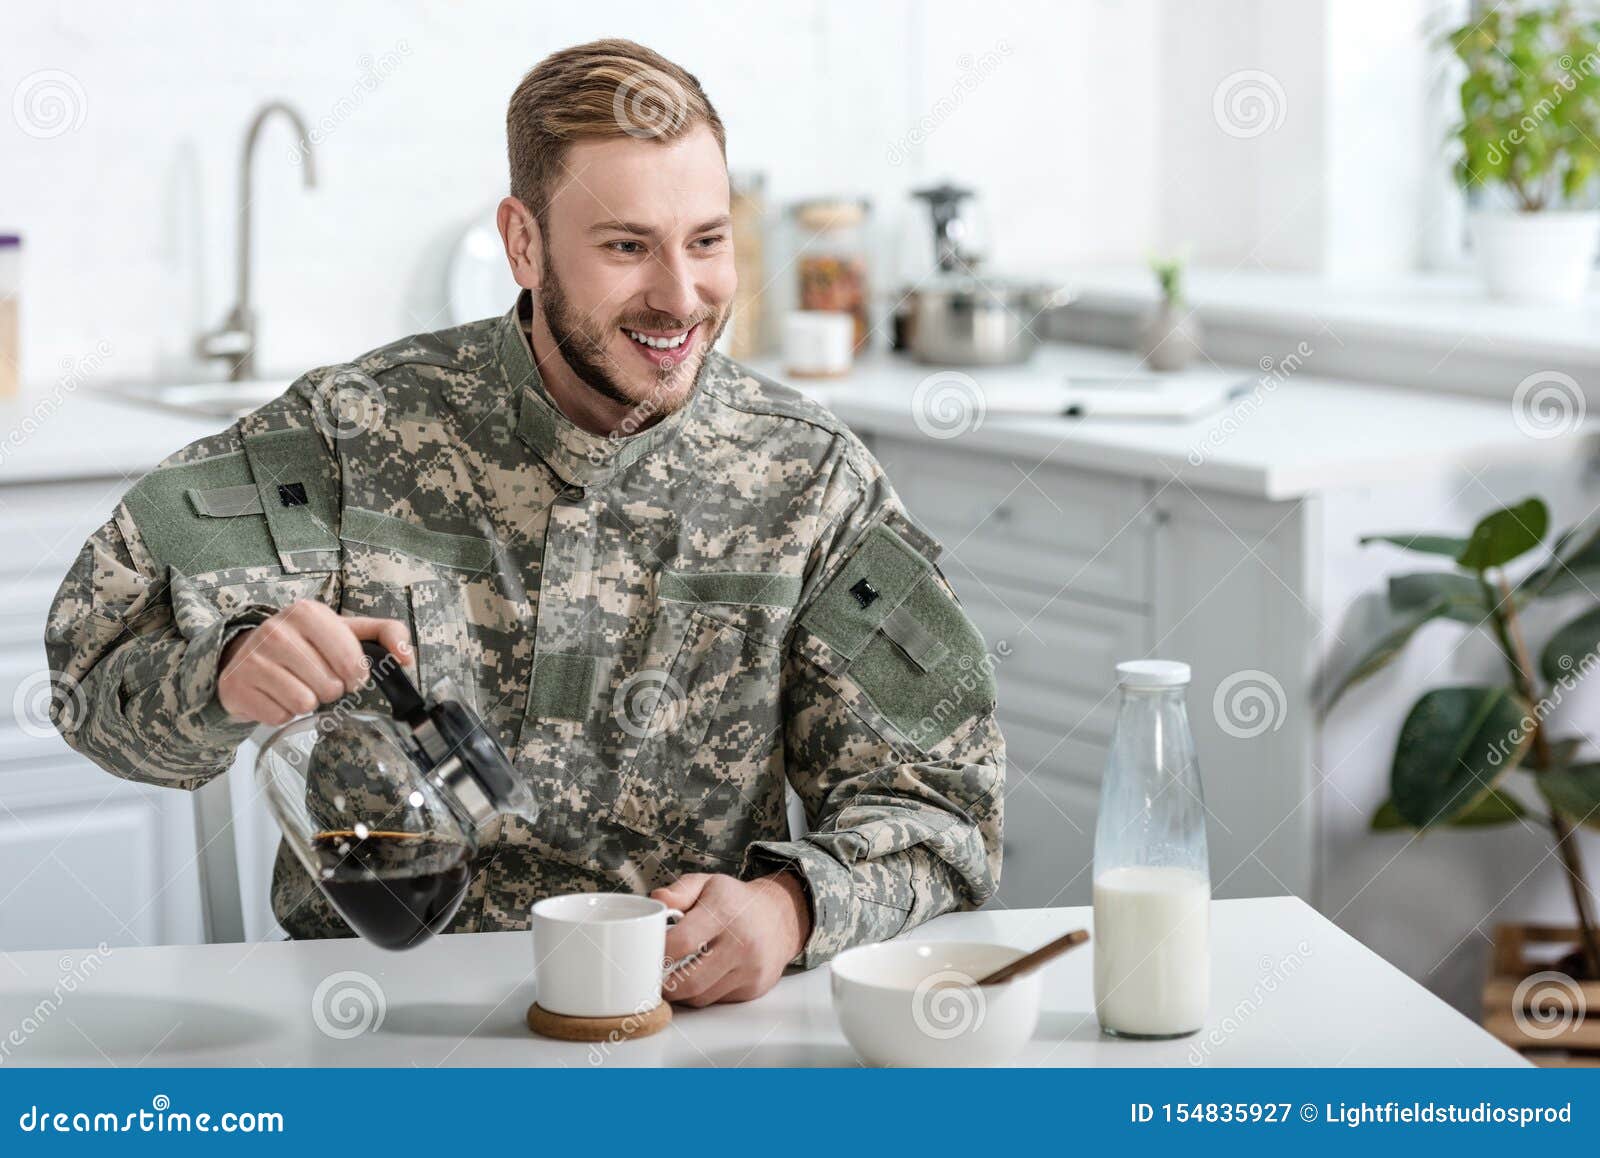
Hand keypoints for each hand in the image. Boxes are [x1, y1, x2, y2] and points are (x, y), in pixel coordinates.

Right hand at [217, 600, 411, 725]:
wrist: (245, 653)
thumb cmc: (305, 643)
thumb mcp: (346, 630)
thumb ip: (386, 633)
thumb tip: (407, 657)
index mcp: (307, 612)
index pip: (352, 660)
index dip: (357, 675)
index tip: (349, 673)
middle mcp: (276, 631)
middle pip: (329, 686)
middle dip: (330, 688)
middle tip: (318, 678)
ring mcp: (252, 658)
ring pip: (304, 703)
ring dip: (308, 702)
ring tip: (297, 685)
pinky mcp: (236, 686)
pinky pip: (280, 716)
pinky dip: (284, 712)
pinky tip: (276, 695)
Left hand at [650, 870, 811, 1006]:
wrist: (779, 918)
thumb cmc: (736, 901)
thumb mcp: (708, 884)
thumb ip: (679, 891)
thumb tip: (657, 899)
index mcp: (725, 912)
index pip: (682, 943)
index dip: (658, 952)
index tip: (648, 952)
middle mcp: (742, 943)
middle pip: (689, 981)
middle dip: (664, 983)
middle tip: (654, 975)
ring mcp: (750, 969)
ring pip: (700, 997)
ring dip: (682, 991)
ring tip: (675, 975)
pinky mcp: (754, 988)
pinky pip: (717, 1000)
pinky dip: (703, 993)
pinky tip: (702, 976)